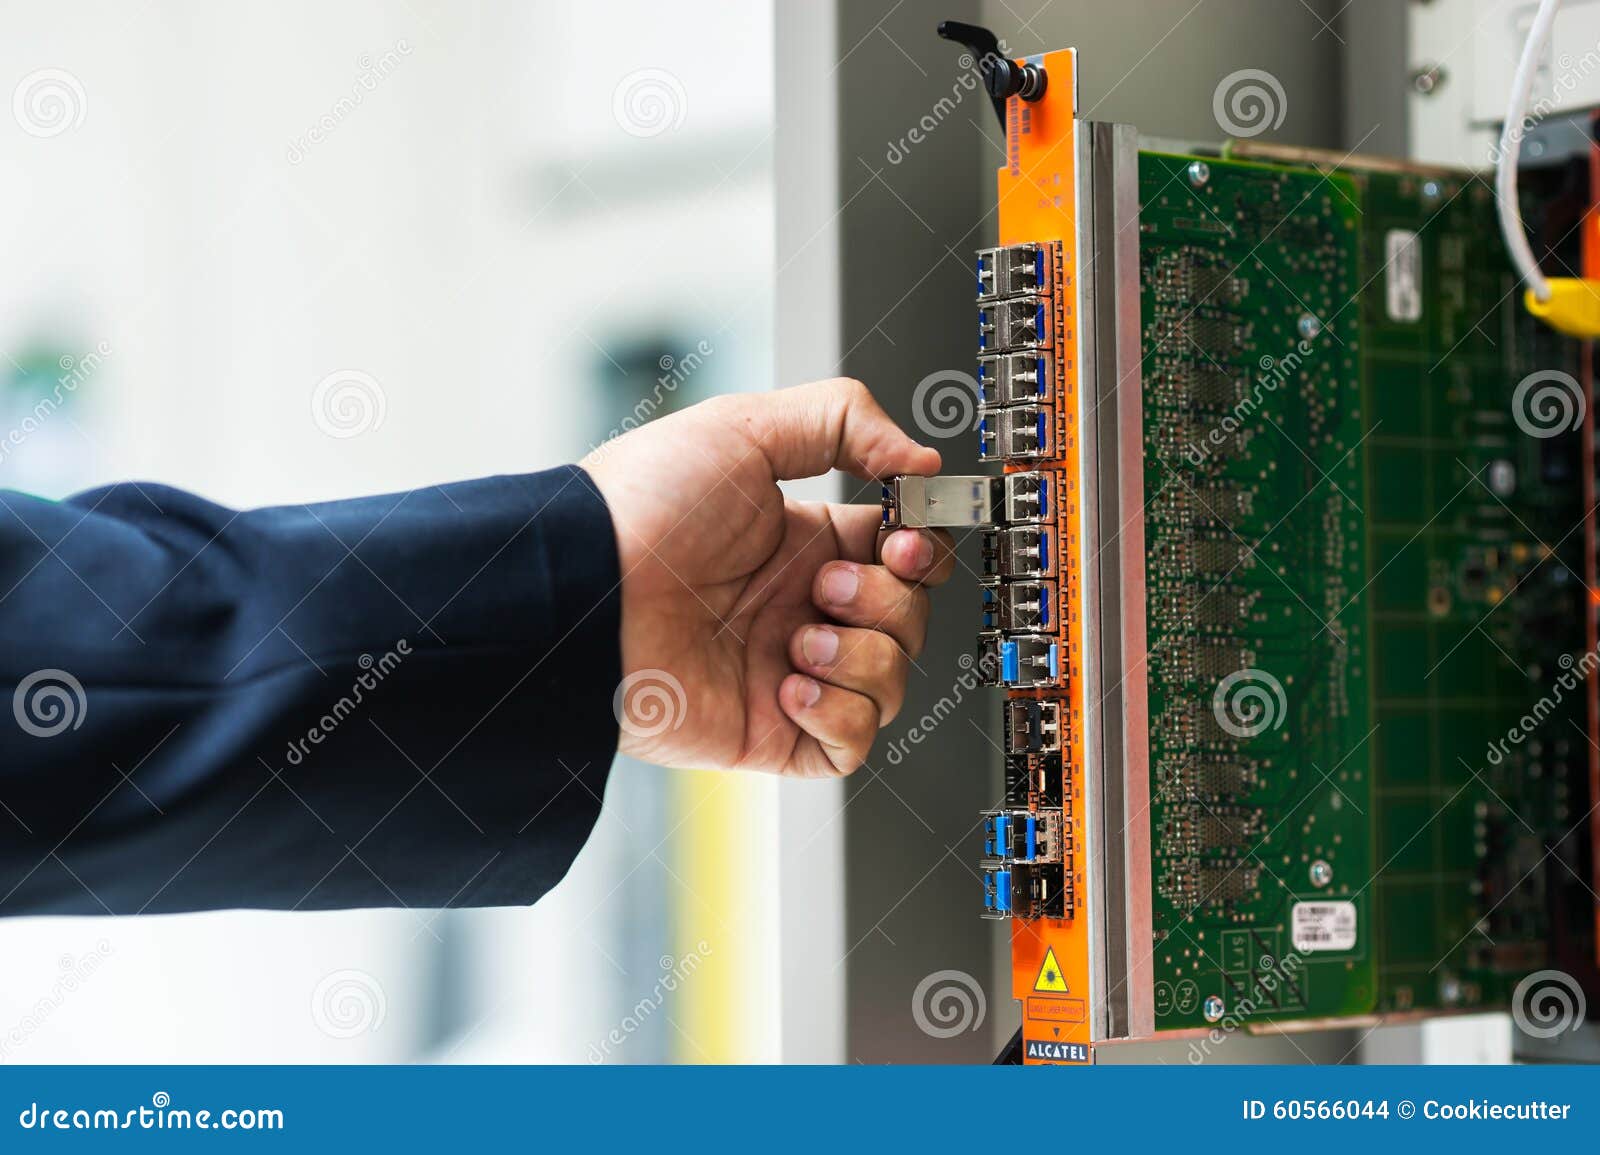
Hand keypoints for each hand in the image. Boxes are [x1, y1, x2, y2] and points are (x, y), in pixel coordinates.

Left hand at [582, 378, 955, 776]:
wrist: (582, 597)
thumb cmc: (639, 511)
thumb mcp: (742, 428)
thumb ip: (844, 419)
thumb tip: (922, 462)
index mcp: (801, 541)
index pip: (902, 548)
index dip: (920, 544)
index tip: (905, 534)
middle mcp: (800, 607)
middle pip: (909, 615)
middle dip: (888, 598)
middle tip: (828, 584)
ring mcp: (789, 671)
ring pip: (891, 679)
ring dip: (861, 655)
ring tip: (797, 638)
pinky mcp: (774, 731)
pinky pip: (852, 744)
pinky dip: (838, 713)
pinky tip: (788, 685)